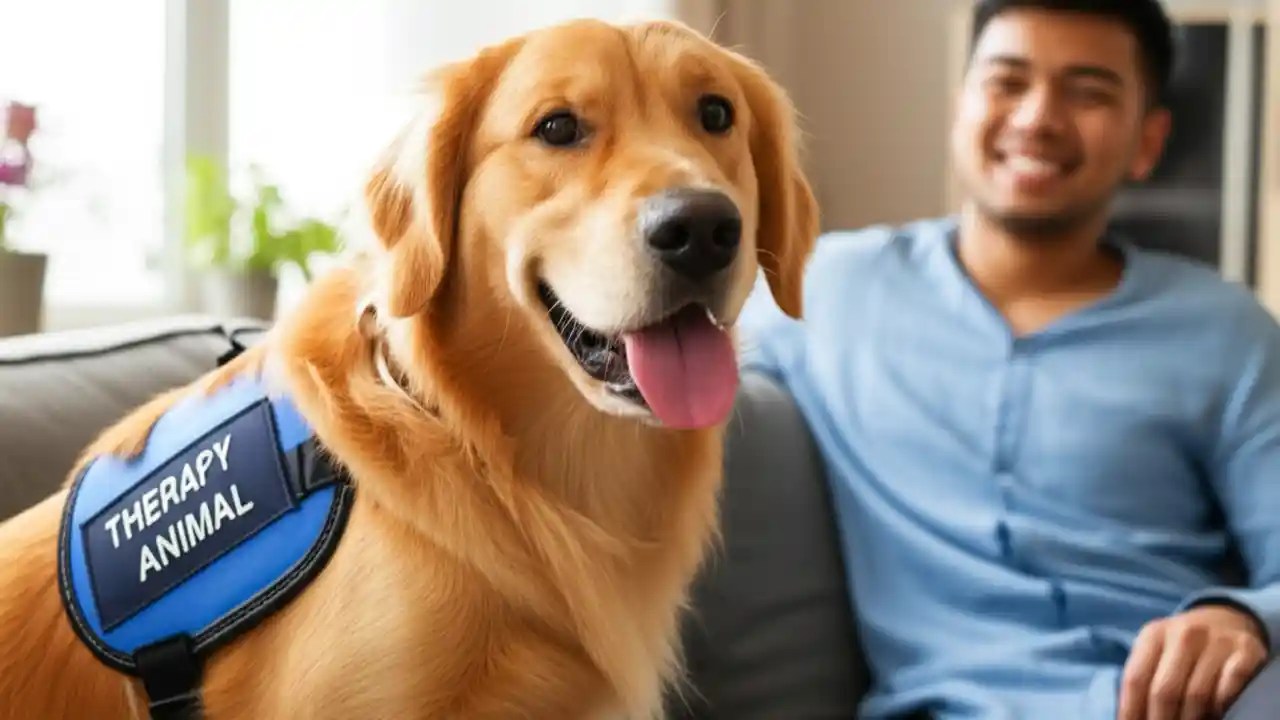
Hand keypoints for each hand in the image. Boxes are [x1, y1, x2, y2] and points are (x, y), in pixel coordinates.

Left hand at [1119, 604, 1267, 719]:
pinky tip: (1214, 714)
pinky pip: (1229, 689)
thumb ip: (1143, 677)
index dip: (1131, 711)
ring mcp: (1218, 641)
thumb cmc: (1182, 647)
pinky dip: (1220, 707)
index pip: (1135, 680)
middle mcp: (1185, 634)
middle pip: (1165, 691)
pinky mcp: (1247, 651)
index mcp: (1154, 634)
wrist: (1225, 619)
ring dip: (1191, 719)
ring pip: (1197, 696)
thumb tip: (1129, 716)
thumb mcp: (1156, 650)